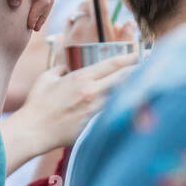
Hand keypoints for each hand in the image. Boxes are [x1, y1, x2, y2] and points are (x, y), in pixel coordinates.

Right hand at [18, 53, 136, 151]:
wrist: (33, 131)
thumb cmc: (37, 104)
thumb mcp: (47, 78)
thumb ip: (60, 69)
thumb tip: (67, 68)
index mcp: (81, 78)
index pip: (112, 64)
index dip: (130, 58)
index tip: (140, 54)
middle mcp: (92, 92)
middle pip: (124, 78)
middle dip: (139, 71)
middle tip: (152, 66)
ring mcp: (94, 110)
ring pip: (122, 96)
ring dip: (134, 89)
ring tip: (146, 84)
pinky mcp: (93, 125)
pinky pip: (112, 113)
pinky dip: (122, 107)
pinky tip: (133, 105)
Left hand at [51, 0, 136, 68]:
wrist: (78, 88)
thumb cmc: (105, 72)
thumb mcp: (122, 53)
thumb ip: (126, 36)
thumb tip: (128, 22)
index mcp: (97, 28)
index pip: (99, 2)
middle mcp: (81, 28)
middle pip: (85, 5)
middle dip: (92, 0)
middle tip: (98, 0)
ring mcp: (69, 35)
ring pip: (75, 14)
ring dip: (83, 11)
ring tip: (90, 14)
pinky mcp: (62, 43)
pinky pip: (68, 25)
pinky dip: (74, 22)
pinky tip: (80, 27)